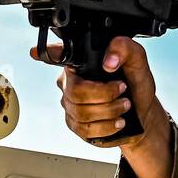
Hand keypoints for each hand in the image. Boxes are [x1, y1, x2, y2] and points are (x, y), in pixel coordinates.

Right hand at [33, 35, 172, 177]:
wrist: (142, 113)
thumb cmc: (135, 84)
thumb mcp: (137, 60)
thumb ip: (125, 48)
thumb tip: (108, 61)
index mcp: (80, 63)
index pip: (58, 56)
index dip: (47, 54)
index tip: (35, 52)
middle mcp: (70, 83)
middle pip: (74, 92)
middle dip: (104, 94)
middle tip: (122, 90)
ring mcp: (70, 106)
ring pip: (80, 112)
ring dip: (109, 111)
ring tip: (124, 105)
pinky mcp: (76, 125)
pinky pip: (84, 129)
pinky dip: (106, 126)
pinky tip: (117, 121)